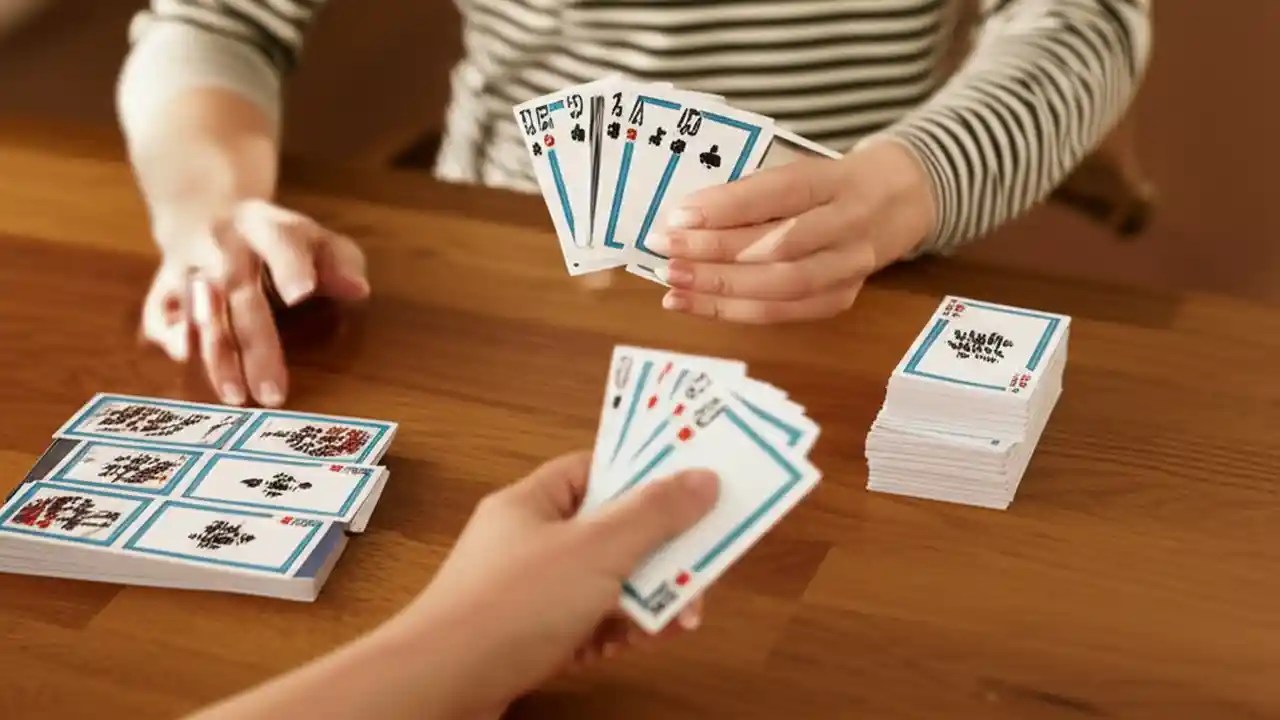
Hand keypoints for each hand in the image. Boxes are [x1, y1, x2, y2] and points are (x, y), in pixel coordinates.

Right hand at [141, 199, 369, 406]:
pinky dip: (172, 340)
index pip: (278, 242)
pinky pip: (159, 317)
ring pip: (197, 311)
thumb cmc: (276, 238)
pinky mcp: (162, 289)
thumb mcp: (313, 237)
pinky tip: (188, 365)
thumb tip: (357, 290)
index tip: (302, 294)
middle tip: (272, 393)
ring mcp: (186, 267)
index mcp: (263, 226)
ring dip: (215, 354)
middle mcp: (221, 246)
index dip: (289, 266)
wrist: (203, 212)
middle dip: (255, 345)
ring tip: (234, 395)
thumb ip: (340, 262)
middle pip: (238, 293)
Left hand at [398, 451, 718, 715]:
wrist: (440, 686)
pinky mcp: (528, 640)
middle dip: (659, 552)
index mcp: (533, 502)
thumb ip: (654, 514)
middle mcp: (527, 542)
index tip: (691, 491)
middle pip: (608, 531)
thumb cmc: (513, 605)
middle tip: (702, 570)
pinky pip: (586, 625)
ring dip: (646, 597)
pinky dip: (618, 631)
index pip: (595, 470)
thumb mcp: (596, 551)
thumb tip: (703, 478)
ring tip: (686, 618)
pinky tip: (647, 642)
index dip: (643, 477)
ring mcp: (526, 594)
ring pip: (602, 583)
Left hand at [647, 137, 935, 322]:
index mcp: (834, 179)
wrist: (903, 198)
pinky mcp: (842, 297)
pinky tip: (696, 305)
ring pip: (780, 286)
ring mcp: (849, 266)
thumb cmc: (832, 180)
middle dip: (715, 252)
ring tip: (673, 285)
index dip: (727, 207)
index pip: (778, 193)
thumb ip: (756, 189)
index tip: (679, 214)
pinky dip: (735, 311)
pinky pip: (784, 312)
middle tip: (666, 251)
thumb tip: (685, 214)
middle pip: (778, 246)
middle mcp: (847, 224)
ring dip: (720, 289)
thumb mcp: (804, 166)